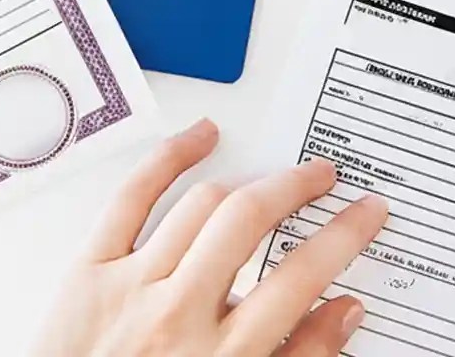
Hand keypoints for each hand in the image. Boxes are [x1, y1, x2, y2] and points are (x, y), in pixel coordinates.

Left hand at [34, 118, 388, 356]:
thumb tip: (344, 312)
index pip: (301, 277)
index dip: (345, 236)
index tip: (365, 212)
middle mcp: (178, 314)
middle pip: (248, 221)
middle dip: (296, 187)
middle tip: (322, 178)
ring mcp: (131, 287)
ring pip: (200, 205)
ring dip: (247, 178)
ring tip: (274, 173)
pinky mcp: (89, 272)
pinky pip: (131, 198)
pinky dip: (167, 158)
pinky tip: (200, 138)